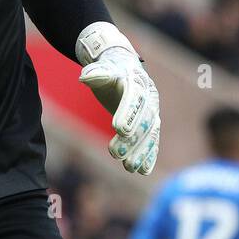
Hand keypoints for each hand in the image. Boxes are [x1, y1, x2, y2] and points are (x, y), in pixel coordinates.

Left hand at [76, 23, 159, 175]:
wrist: (125, 67)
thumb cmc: (110, 69)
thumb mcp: (102, 67)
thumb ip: (96, 73)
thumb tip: (85, 76)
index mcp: (137, 81)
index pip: (135, 98)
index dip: (128, 113)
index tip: (118, 129)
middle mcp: (149, 97)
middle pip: (144, 120)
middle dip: (132, 139)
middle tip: (116, 154)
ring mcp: (153, 112)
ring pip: (150, 134)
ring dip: (141, 151)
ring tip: (129, 167)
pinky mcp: (151, 124)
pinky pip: (153, 141)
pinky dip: (149, 155)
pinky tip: (142, 170)